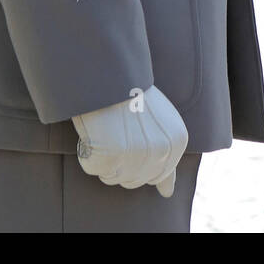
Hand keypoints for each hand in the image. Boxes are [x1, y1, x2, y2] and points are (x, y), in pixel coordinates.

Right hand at [72, 84, 187, 196]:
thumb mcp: (159, 123)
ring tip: (105, 129)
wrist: (109, 68)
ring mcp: (136, 154)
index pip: (155, 177)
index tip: (130, 137)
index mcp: (176, 142)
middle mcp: (160, 151)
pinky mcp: (110, 154)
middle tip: (115, 131)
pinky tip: (94, 130)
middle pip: (132, 181)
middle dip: (119, 162)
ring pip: (111, 177)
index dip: (136, 160)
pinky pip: (92, 167)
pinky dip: (87, 152)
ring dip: (102, 157)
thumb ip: (165, 160)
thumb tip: (167, 194)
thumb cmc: (129, 93)